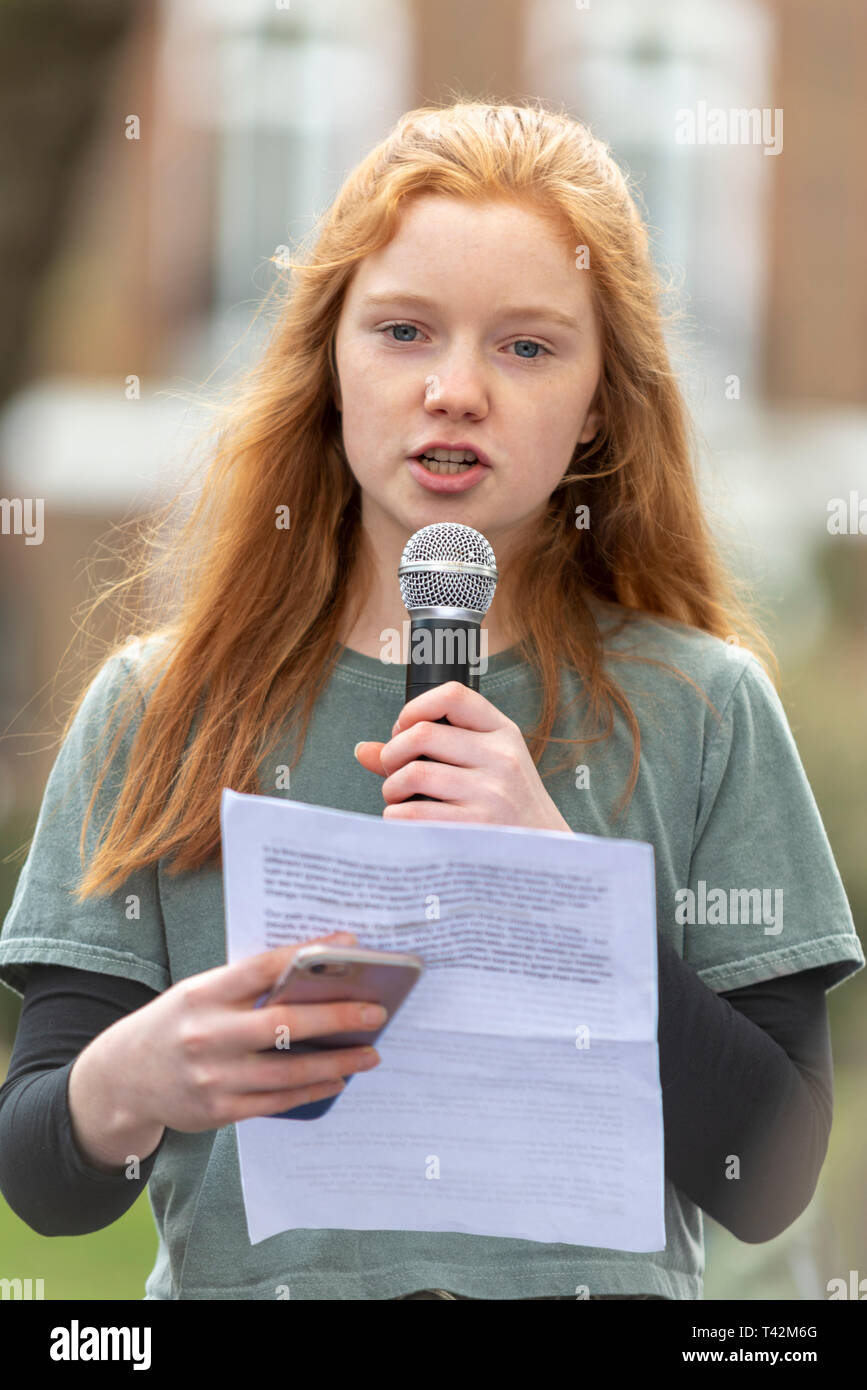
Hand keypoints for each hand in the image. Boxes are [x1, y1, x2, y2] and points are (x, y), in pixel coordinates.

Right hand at [67, 931, 383, 1168]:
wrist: (122, 1079)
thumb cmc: (176, 1025)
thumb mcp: (200, 993)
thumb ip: (247, 987)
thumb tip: (315, 973)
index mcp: (203, 993)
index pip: (264, 968)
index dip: (310, 955)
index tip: (351, 947)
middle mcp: (207, 1034)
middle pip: (285, 1023)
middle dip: (337, 1016)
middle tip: (377, 1012)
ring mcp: (213, 1077)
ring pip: (289, 1070)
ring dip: (337, 1061)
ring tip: (371, 1053)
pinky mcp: (219, 1111)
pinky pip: (278, 1101)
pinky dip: (313, 1089)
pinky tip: (338, 1079)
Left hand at [354, 680, 572, 830]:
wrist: (542, 856)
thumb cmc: (504, 807)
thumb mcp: (484, 766)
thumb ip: (430, 752)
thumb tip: (363, 750)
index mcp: (503, 733)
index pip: (454, 695)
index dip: (415, 707)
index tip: (403, 728)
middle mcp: (501, 758)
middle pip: (423, 733)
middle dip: (394, 752)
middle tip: (394, 770)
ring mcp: (491, 793)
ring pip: (413, 772)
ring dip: (391, 786)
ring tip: (397, 796)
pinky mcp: (474, 827)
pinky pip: (411, 813)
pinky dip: (395, 815)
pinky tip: (404, 818)